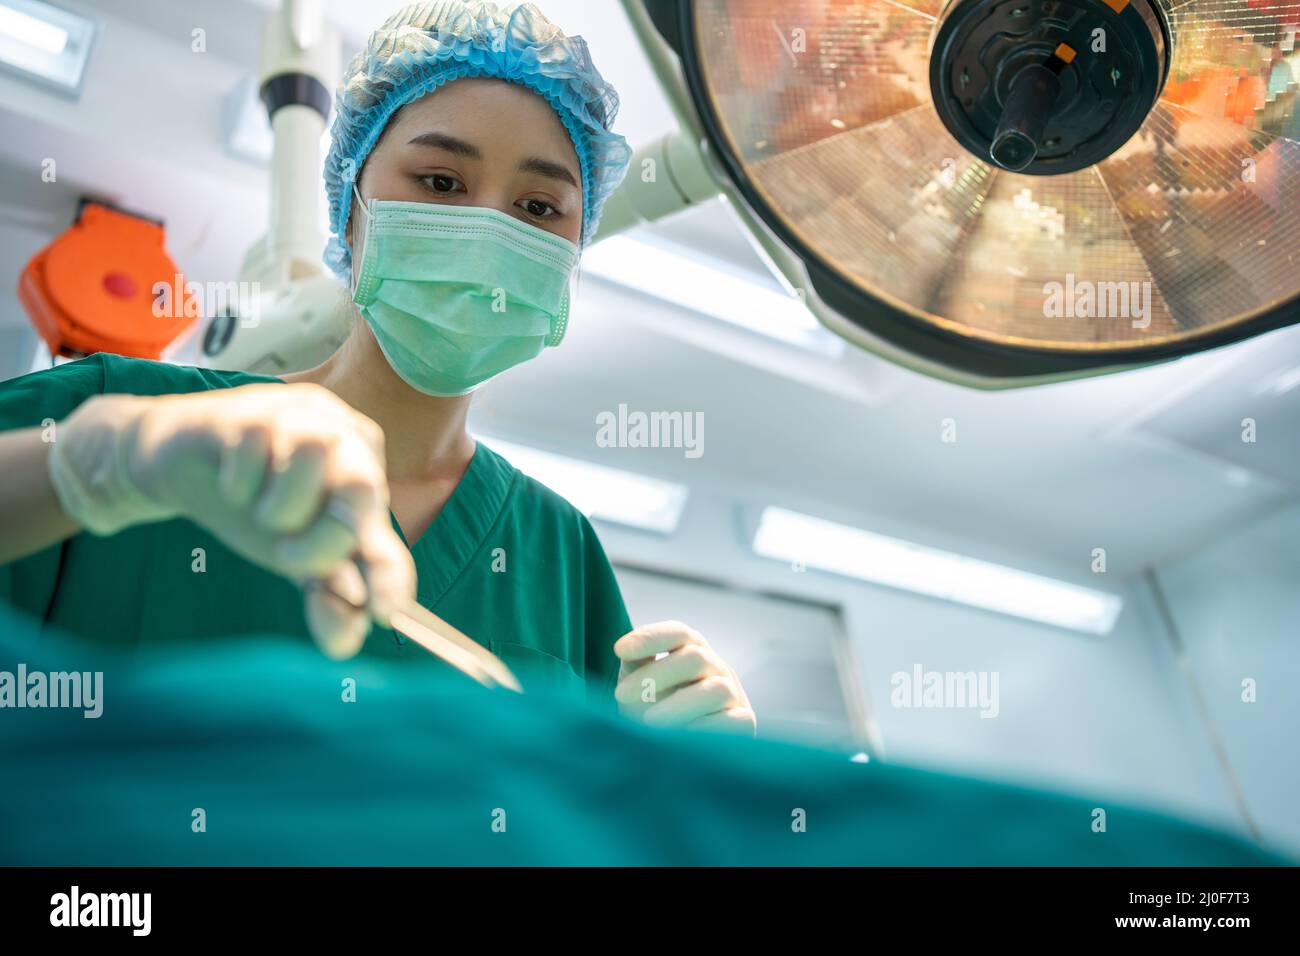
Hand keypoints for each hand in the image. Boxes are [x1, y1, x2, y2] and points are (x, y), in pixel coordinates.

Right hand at [49, 382, 414, 658]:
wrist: (180, 467)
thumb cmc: (253, 508)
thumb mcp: (294, 557)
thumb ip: (324, 595)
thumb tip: (345, 642)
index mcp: (365, 475)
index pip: (386, 529)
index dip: (388, 573)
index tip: (384, 614)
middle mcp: (344, 438)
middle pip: (361, 487)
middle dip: (322, 540)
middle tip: (285, 558)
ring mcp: (298, 416)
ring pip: (314, 453)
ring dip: (280, 505)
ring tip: (259, 512)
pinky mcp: (250, 408)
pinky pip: (256, 443)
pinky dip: (241, 481)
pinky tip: (233, 483)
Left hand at [613, 620, 755, 734]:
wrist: (680, 751)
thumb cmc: (655, 708)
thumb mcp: (641, 683)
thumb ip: (635, 664)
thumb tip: (625, 650)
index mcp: (691, 650)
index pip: (678, 633)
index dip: (650, 637)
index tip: (619, 650)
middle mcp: (715, 667)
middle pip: (695, 658)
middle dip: (656, 675)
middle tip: (622, 695)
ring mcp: (733, 694)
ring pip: (715, 690)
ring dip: (679, 705)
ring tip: (649, 722)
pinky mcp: (744, 722)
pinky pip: (732, 721)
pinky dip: (705, 729)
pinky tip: (681, 738)